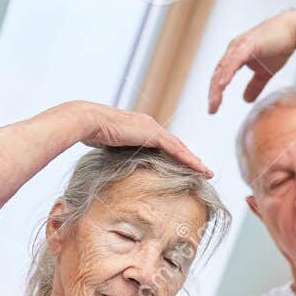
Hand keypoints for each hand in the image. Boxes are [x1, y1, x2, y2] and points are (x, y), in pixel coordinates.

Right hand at [63, 102, 211, 175]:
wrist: (89, 122)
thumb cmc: (93, 134)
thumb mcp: (111, 146)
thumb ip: (120, 153)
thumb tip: (119, 167)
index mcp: (140, 128)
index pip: (163, 144)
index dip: (176, 156)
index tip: (185, 167)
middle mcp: (150, 125)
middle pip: (175, 145)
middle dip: (189, 159)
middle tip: (203, 171)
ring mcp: (152, 128)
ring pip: (179, 147)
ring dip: (193, 161)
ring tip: (206, 173)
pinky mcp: (152, 134)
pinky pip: (175, 149)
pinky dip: (187, 159)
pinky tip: (197, 168)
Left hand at [207, 9, 295, 112]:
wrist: (293, 30)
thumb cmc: (278, 47)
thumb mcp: (264, 72)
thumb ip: (254, 85)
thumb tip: (245, 100)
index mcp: (235, 56)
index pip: (220, 76)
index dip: (215, 92)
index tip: (213, 108)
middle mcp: (233, 50)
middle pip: (218, 73)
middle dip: (213, 93)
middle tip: (211, 110)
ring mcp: (239, 46)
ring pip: (223, 68)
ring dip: (217, 87)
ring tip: (214, 102)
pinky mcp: (248, 45)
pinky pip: (234, 61)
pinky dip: (227, 73)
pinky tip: (223, 85)